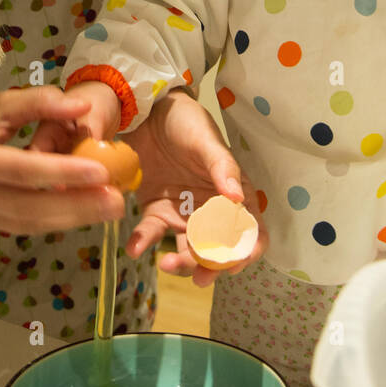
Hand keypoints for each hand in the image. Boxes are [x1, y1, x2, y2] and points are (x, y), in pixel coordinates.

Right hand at [0, 86, 124, 233]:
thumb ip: (37, 102)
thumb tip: (81, 105)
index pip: (23, 170)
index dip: (63, 173)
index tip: (101, 172)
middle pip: (30, 207)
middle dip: (77, 207)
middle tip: (117, 201)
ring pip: (29, 223)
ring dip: (73, 218)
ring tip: (110, 208)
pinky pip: (23, 226)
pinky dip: (54, 220)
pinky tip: (84, 211)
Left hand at [122, 88, 268, 286]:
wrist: (147, 110)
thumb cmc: (187, 122)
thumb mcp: (207, 141)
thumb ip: (223, 169)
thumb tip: (238, 199)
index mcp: (234, 195)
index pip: (251, 232)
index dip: (247, 252)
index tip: (235, 264)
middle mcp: (211, 211)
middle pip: (219, 250)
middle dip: (210, 267)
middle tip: (198, 275)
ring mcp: (182, 214)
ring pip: (187, 250)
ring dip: (180, 262)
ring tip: (165, 262)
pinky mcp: (154, 211)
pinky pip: (150, 234)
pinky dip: (142, 243)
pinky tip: (134, 246)